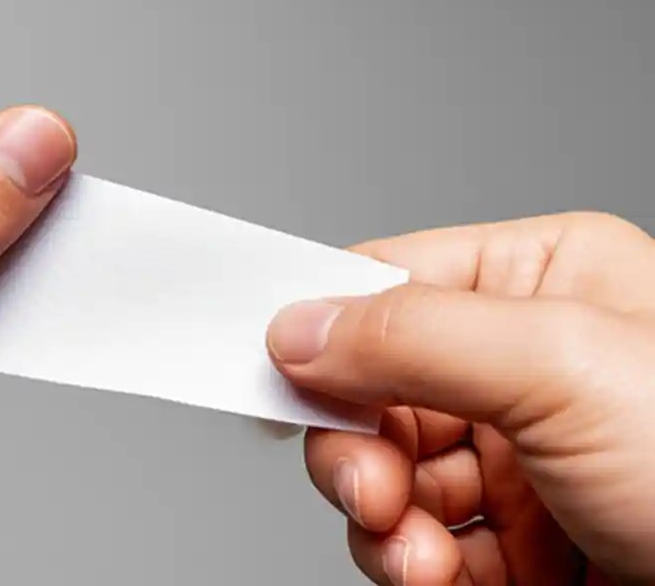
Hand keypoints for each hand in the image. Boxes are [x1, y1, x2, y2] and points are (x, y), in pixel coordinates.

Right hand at [268, 212, 654, 584]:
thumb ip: (416, 337)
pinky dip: (412, 566)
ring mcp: (523, 457)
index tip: (272, 380)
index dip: (320, 331)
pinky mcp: (525, 542)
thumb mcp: (565, 368)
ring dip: (382, 521)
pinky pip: (420, 545)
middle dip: (355, 449)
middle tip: (371, 487)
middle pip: (369, 390)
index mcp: (544, 281)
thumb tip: (297, 329)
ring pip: (384, 475)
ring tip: (416, 550)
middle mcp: (524, 364)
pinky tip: (439, 576)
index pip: (387, 282)